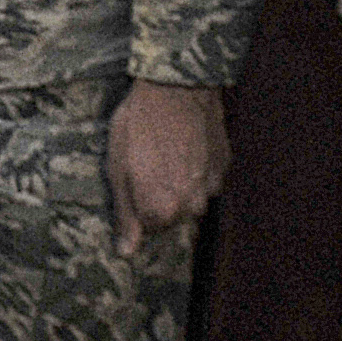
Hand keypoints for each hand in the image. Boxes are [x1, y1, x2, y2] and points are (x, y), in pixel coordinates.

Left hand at [105, 79, 227, 254]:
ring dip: (180, 185)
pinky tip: (184, 146)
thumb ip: (125, 214)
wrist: (176, 87)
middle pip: (173, 217)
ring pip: (192, 199)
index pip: (149, 230)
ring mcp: (211, 186)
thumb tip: (127, 252)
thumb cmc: (138, 126)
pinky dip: (196, 169)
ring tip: (166, 153)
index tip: (132, 182)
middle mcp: (192, 205)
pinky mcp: (223, 166)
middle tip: (147, 165)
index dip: (137, 207)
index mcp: (162, 209)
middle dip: (159, 199)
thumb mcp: (118, 168)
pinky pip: (207, 179)